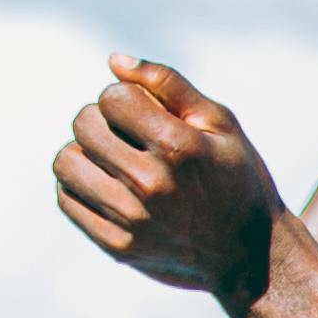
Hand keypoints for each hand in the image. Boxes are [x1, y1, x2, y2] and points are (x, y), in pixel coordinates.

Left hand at [55, 61, 285, 308]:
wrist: (251, 256)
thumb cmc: (237, 178)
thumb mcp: (219, 123)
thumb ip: (168, 84)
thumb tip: (113, 61)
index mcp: (178, 147)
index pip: (111, 97)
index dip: (125, 97)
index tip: (144, 113)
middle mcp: (152, 185)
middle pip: (84, 125)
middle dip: (101, 120)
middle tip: (125, 135)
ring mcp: (132, 220)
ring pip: (67, 162)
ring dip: (83, 152)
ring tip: (110, 159)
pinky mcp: (118, 246)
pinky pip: (67, 199)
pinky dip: (78, 185)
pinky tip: (105, 185)